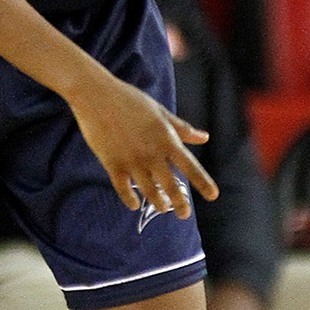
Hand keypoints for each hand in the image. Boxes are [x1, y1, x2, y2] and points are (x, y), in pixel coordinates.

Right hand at [68, 73, 218, 217]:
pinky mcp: (112, 163)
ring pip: (149, 191)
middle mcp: (151, 153)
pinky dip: (130, 199)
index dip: (202, 182)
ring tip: (162, 207)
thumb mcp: (160, 111)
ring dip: (157, 202)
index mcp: (165, 138)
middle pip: (170, 185)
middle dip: (179, 202)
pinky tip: (134, 205)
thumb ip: (181, 128)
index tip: (213, 196)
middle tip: (184, 214)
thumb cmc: (130, 100)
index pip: (189, 165)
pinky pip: (123, 189)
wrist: (96, 95)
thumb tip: (204, 137)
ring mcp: (131, 160)